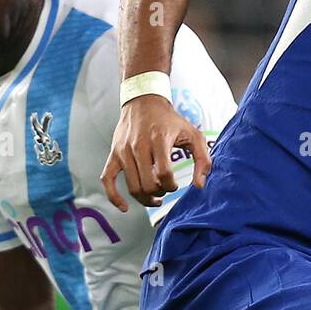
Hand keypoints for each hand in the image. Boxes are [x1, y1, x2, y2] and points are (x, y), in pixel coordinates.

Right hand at [102, 96, 211, 211]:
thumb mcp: (193, 134)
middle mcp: (138, 145)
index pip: (164, 174)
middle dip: (159, 193)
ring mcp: (123, 151)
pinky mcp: (113, 154)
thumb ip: (203, 160)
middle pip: (148, 184)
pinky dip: (114, 197)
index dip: (171, 185)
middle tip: (164, 189)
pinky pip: (107, 180)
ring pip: (132, 186)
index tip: (175, 184)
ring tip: (154, 198)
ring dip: (145, 199)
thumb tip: (199, 186)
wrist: (143, 101)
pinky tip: (125, 207)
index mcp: (158, 140)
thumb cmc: (170, 121)